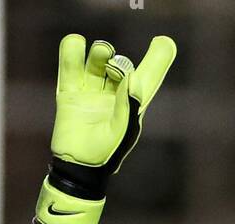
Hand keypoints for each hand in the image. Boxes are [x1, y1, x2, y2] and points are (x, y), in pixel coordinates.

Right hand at [36, 33, 176, 223]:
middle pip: (119, 65)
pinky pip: (70, 64)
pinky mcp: (70, 93)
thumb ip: (129, 106)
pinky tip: (75, 45)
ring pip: (96, 60)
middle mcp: (113, 95)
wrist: (78, 169)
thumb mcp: (122, 133)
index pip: (148, 76)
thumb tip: (132, 76)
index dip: (157, 58)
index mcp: (132, 105)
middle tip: (113, 68)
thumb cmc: (106, 155)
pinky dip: (72, 50)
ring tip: (101, 54)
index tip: (164, 42)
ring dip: (100, 52)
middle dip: (118, 62)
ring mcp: (91, 92)